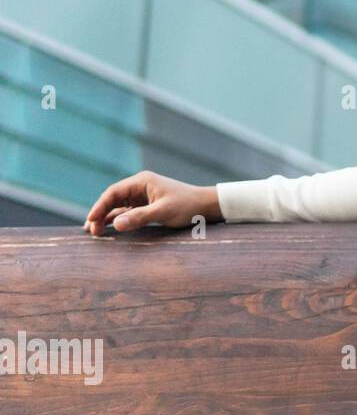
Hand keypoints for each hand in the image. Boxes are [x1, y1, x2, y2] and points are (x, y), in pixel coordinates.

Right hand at [83, 170, 223, 235]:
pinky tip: (109, 228)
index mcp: (142, 182)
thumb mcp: (164, 212)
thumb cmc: (188, 206)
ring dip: (107, 217)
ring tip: (94, 232)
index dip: (99, 206)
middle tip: (90, 230)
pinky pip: (127, 212)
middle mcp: (140, 186)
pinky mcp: (147, 205)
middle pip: (113, 199)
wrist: (207, 206)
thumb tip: (115, 224)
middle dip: (100, 213)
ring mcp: (143, 196)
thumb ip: (139, 217)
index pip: (113, 192)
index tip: (90, 220)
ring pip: (118, 206)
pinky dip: (118, 220)